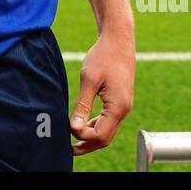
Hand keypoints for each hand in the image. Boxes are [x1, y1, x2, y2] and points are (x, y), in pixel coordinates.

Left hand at [69, 31, 134, 155]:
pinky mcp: (120, 101)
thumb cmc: (103, 56)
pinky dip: (96, 126)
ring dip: (91, 137)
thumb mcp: (89, 80)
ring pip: (108, 131)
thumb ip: (82, 105)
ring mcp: (124, 106)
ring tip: (72, 139)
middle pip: (105, 138)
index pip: (100, 135)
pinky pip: (109, 121)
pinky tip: (83, 124)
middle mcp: (124, 110)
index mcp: (118, 107)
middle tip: (68, 149)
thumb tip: (74, 128)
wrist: (118, 39)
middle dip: (87, 145)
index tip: (66, 130)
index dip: (82, 137)